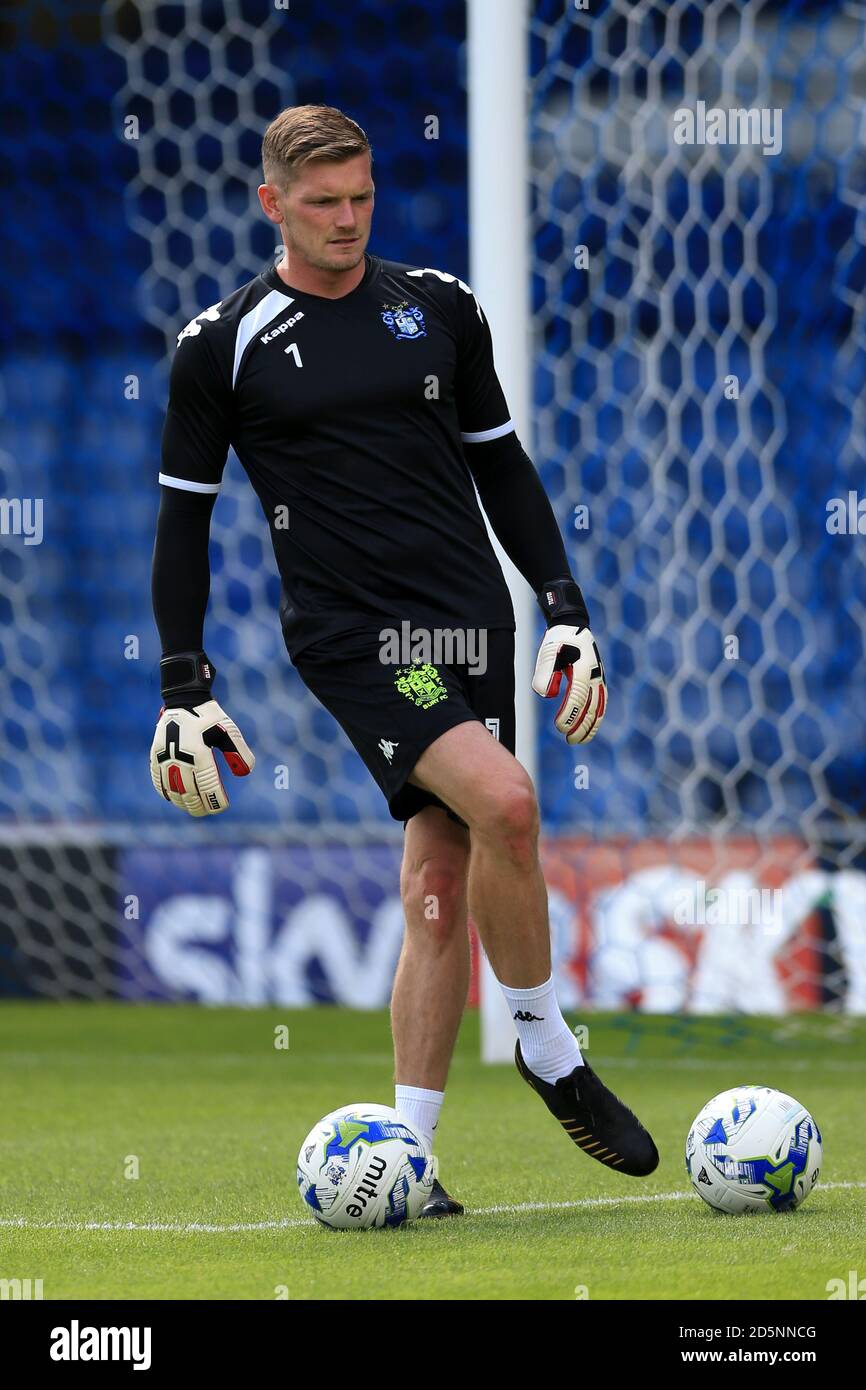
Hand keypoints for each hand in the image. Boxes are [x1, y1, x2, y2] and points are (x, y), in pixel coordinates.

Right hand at [150, 699, 254, 814]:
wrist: (183, 699)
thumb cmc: (209, 716)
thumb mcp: (229, 730)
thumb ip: (238, 752)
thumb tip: (244, 774)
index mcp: (199, 753)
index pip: (207, 786)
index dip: (215, 800)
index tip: (222, 807)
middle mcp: (180, 758)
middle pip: (188, 792)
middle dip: (198, 806)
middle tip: (206, 812)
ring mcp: (165, 758)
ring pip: (172, 789)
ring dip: (182, 802)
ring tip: (192, 808)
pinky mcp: (156, 755)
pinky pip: (158, 779)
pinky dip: (165, 791)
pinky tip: (172, 798)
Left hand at [532, 623, 606, 743]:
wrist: (573, 625)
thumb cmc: (558, 639)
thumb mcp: (547, 652)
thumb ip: (545, 672)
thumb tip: (548, 695)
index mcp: (582, 669)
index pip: (577, 698)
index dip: (569, 715)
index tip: (559, 727)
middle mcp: (594, 675)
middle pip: (591, 707)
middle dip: (581, 726)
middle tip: (569, 740)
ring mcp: (599, 679)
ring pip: (599, 708)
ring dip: (590, 726)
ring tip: (579, 740)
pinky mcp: (599, 681)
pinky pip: (601, 704)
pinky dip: (596, 718)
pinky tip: (588, 729)